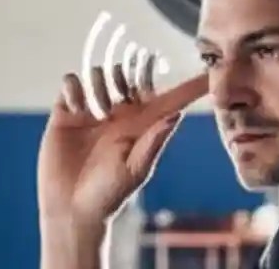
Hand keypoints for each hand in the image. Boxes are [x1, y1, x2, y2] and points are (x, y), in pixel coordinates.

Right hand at [37, 57, 207, 227]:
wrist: (71, 208)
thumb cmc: (108, 195)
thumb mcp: (136, 170)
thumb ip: (154, 142)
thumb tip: (176, 114)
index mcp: (144, 124)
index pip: (171, 98)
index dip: (191, 85)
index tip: (211, 72)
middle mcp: (121, 112)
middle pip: (131, 74)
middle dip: (133, 68)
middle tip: (126, 88)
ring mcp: (93, 110)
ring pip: (101, 72)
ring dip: (101, 82)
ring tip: (99, 110)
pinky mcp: (67, 112)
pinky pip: (72, 83)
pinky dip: (75, 87)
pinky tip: (77, 108)